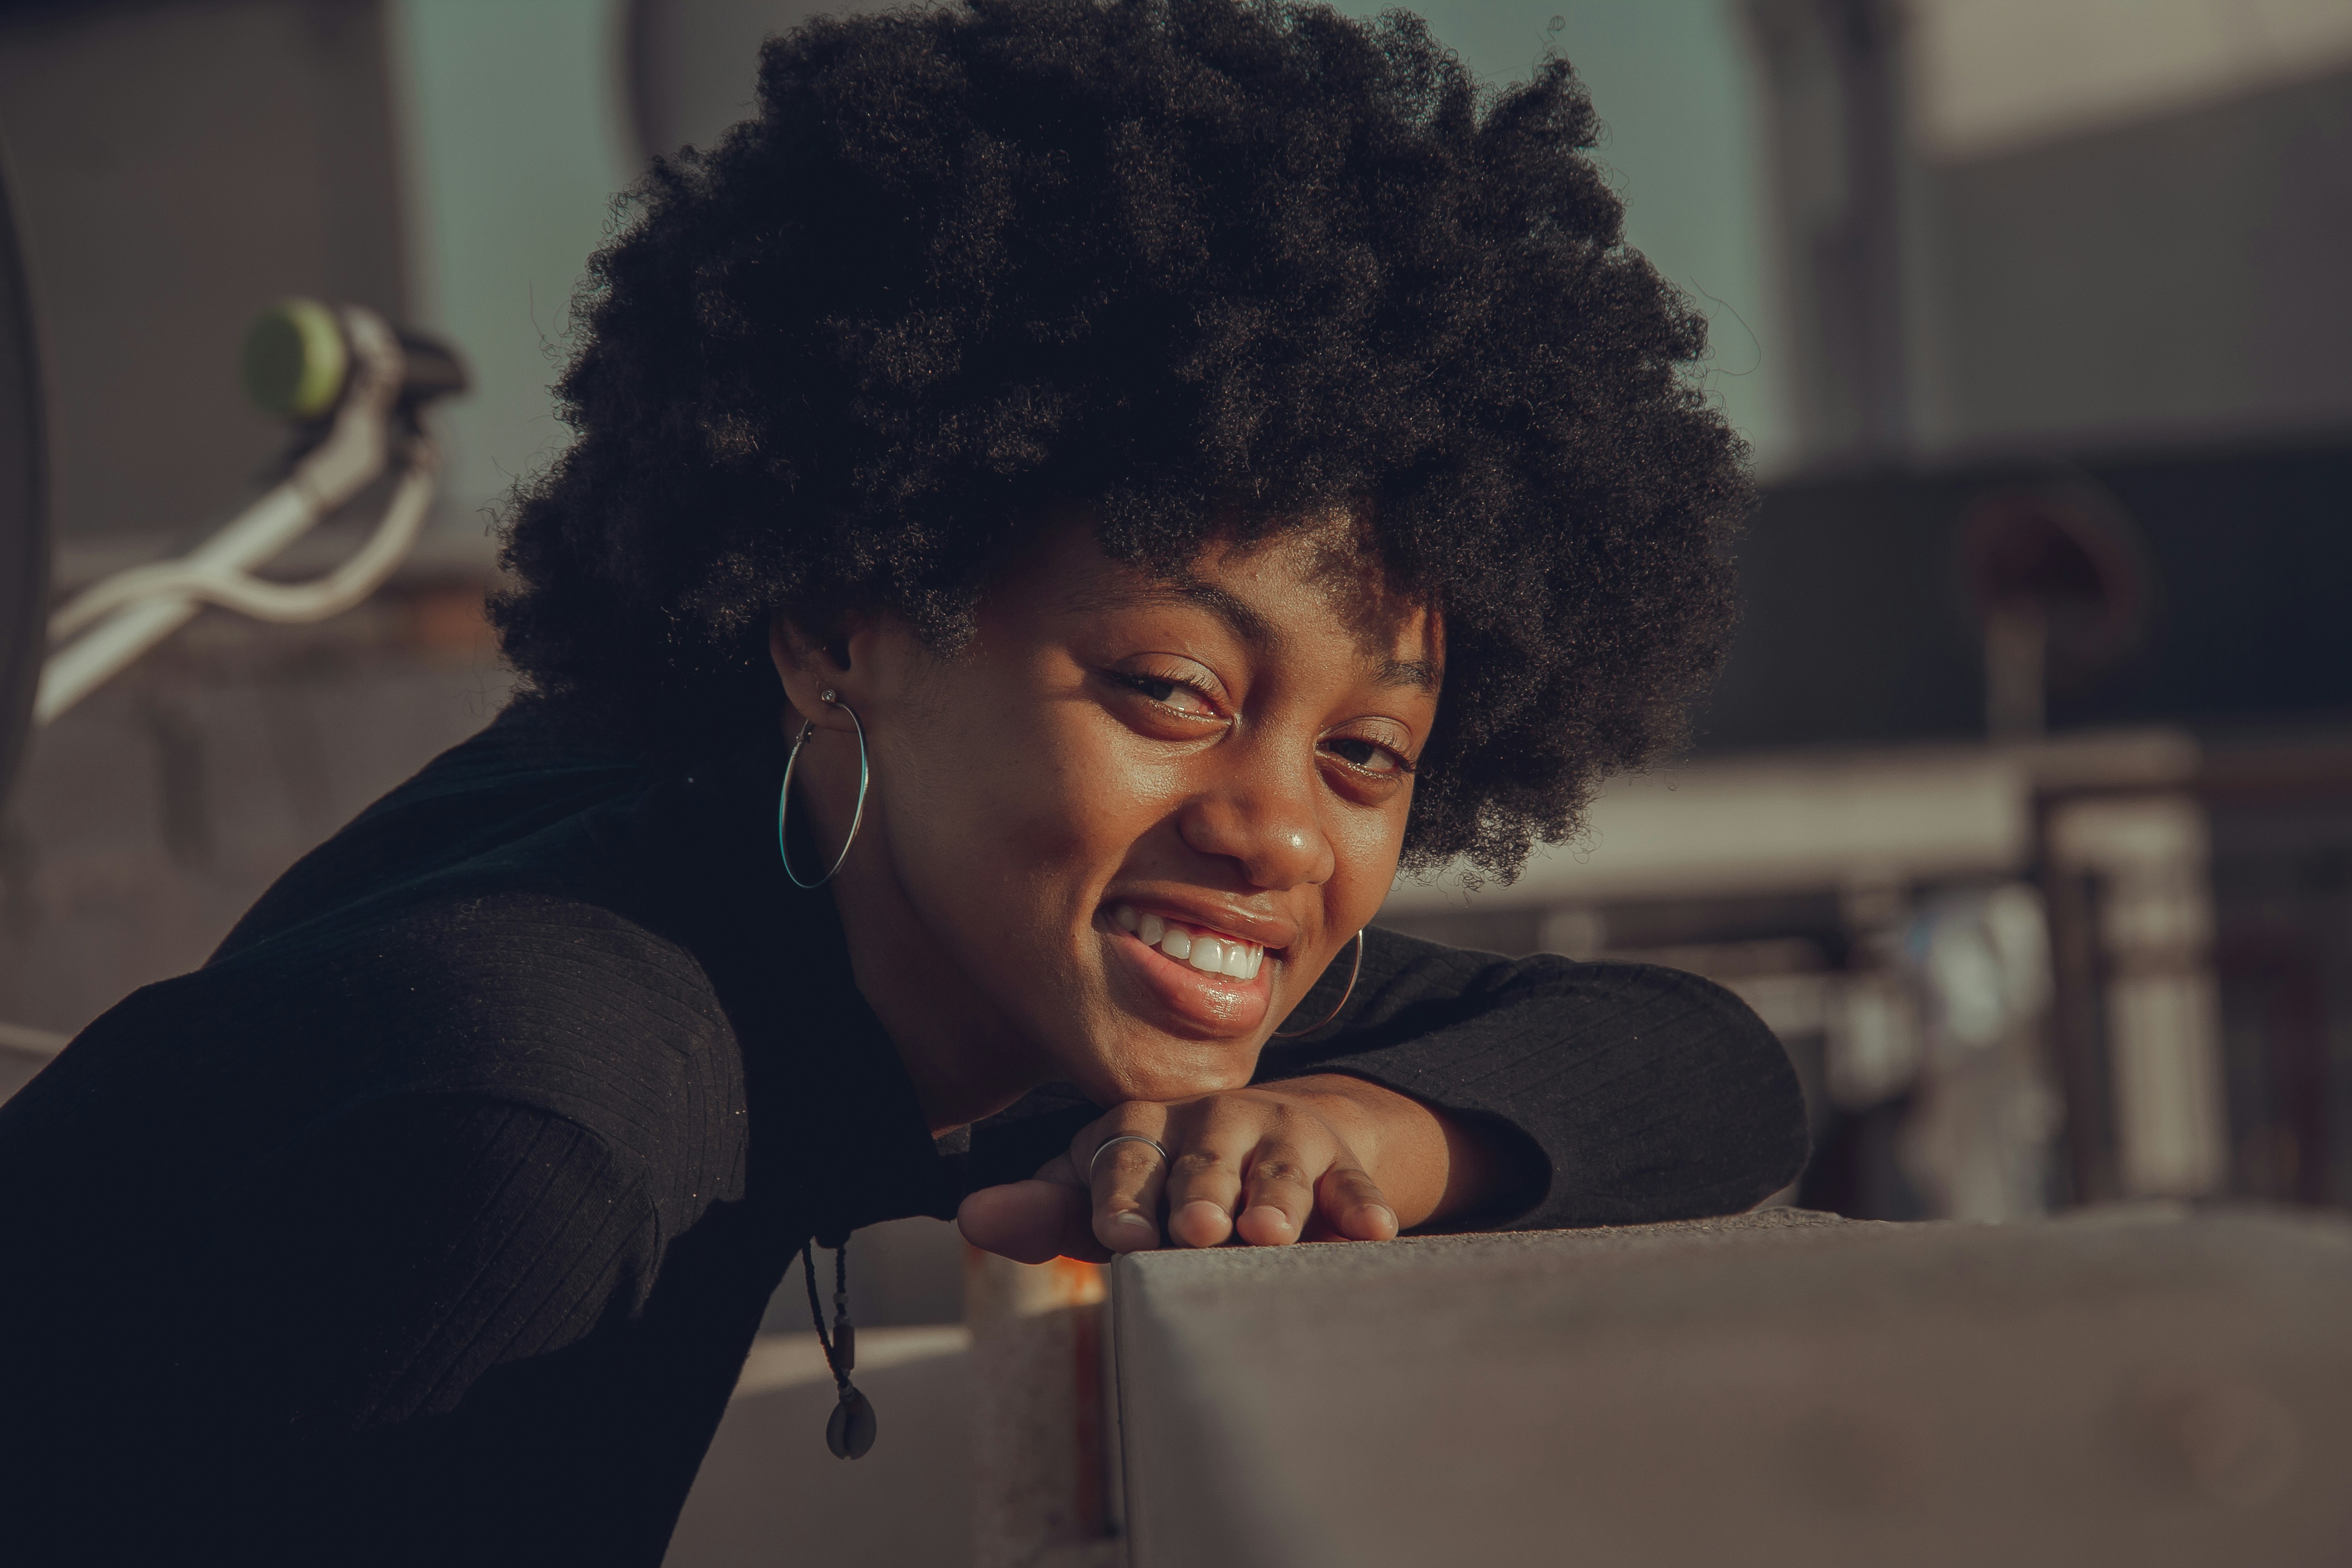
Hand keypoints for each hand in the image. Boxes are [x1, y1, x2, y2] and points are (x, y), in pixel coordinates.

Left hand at [956, 1075, 1499, 1263]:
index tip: (1117, 1235)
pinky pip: (1350, 1182)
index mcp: (1142, 1125)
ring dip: (1275, 1201)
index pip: (1124, 1155)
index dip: (1120, 1194)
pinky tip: (1371, 1233)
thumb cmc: (1161, 1190)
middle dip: (1200, 1194)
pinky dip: (1361, 1204)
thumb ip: (1045, 1212)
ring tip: (1270, 1235)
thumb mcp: (1105, 1199)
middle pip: (1202, 1159)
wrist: (1262, 1150)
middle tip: (1196, 1230)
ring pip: (1275, 1169)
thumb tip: (969, 1213)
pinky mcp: (1334, 1161)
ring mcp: (1276, 1137)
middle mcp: (1210, 1120)